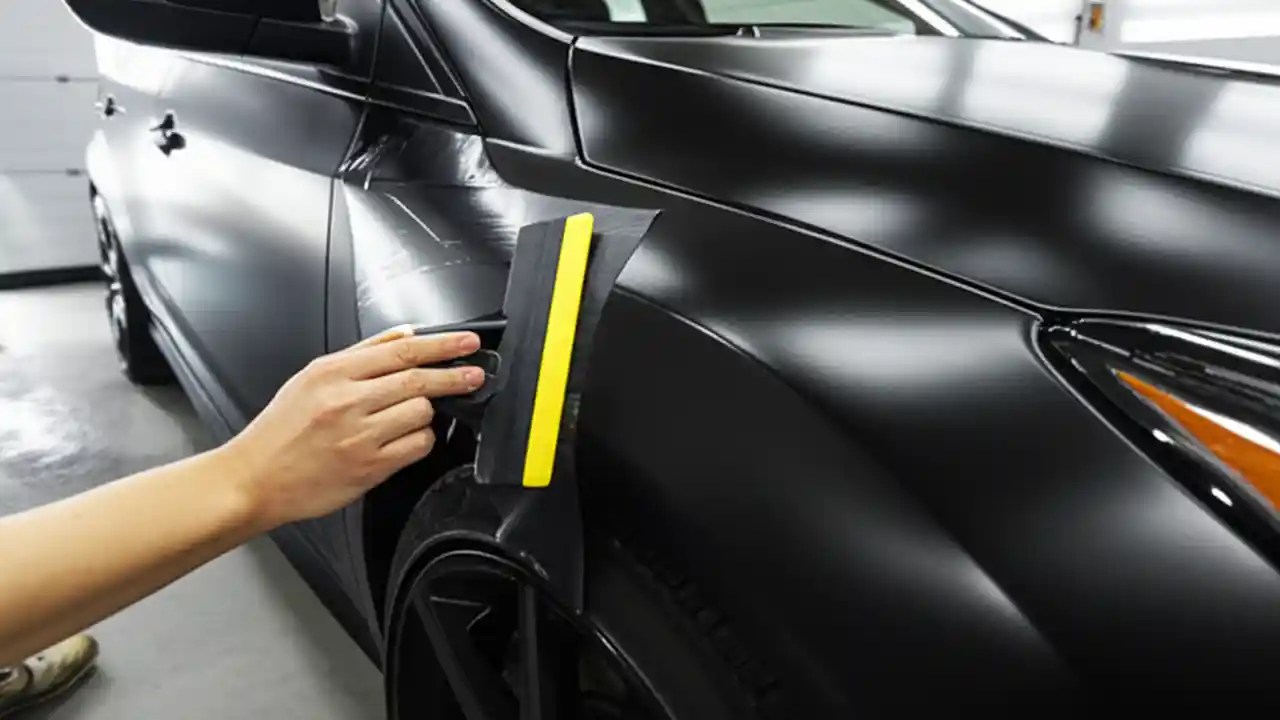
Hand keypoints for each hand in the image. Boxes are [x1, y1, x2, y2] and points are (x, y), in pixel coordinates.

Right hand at [219, 327, 484, 529]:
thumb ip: (361, 353)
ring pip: (421, 413)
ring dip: (428, 413)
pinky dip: (420, 440)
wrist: (253, 479)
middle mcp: (346, 401)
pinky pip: (415, 447)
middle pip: (418, 380)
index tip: (466, 342)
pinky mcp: (368, 468)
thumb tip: (405, 334)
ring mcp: (358, 436)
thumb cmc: (280, 431)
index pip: (402, 350)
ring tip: (412, 415)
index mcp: (332, 373)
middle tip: (475, 374)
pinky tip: (406, 438)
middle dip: (454, 375)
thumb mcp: (311, 378)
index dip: (442, 345)